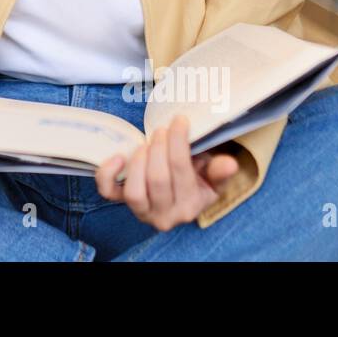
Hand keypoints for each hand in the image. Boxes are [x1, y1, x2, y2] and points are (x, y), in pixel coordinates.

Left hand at [93, 115, 240, 231]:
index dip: (178, 142)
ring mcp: (141, 211)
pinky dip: (107, 174)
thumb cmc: (195, 181)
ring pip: (135, 191)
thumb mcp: (212, 178)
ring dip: (139, 161)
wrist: (176, 196)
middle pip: (158, 180)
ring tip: (146, 144)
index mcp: (190, 206)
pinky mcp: (122, 204)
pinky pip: (108, 192)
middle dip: (159, 148)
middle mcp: (165, 216)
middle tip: (161, 130)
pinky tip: (118, 156)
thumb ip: (219, 171)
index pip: (182, 171)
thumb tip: (230, 164)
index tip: (179, 120)